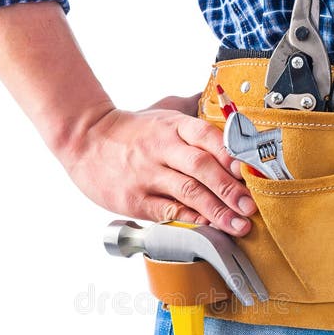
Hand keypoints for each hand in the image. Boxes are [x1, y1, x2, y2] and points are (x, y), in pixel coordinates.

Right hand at [65, 100, 256, 235]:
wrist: (84, 140)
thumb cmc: (130, 130)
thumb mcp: (163, 111)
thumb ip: (195, 110)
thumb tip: (229, 106)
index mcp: (173, 126)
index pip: (207, 137)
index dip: (231, 154)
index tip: (250, 171)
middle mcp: (162, 149)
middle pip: (201, 168)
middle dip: (230, 189)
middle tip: (250, 206)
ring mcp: (148, 175)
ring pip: (188, 193)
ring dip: (217, 211)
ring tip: (238, 225)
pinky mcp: (136, 199)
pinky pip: (168, 212)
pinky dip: (190, 220)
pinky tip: (207, 228)